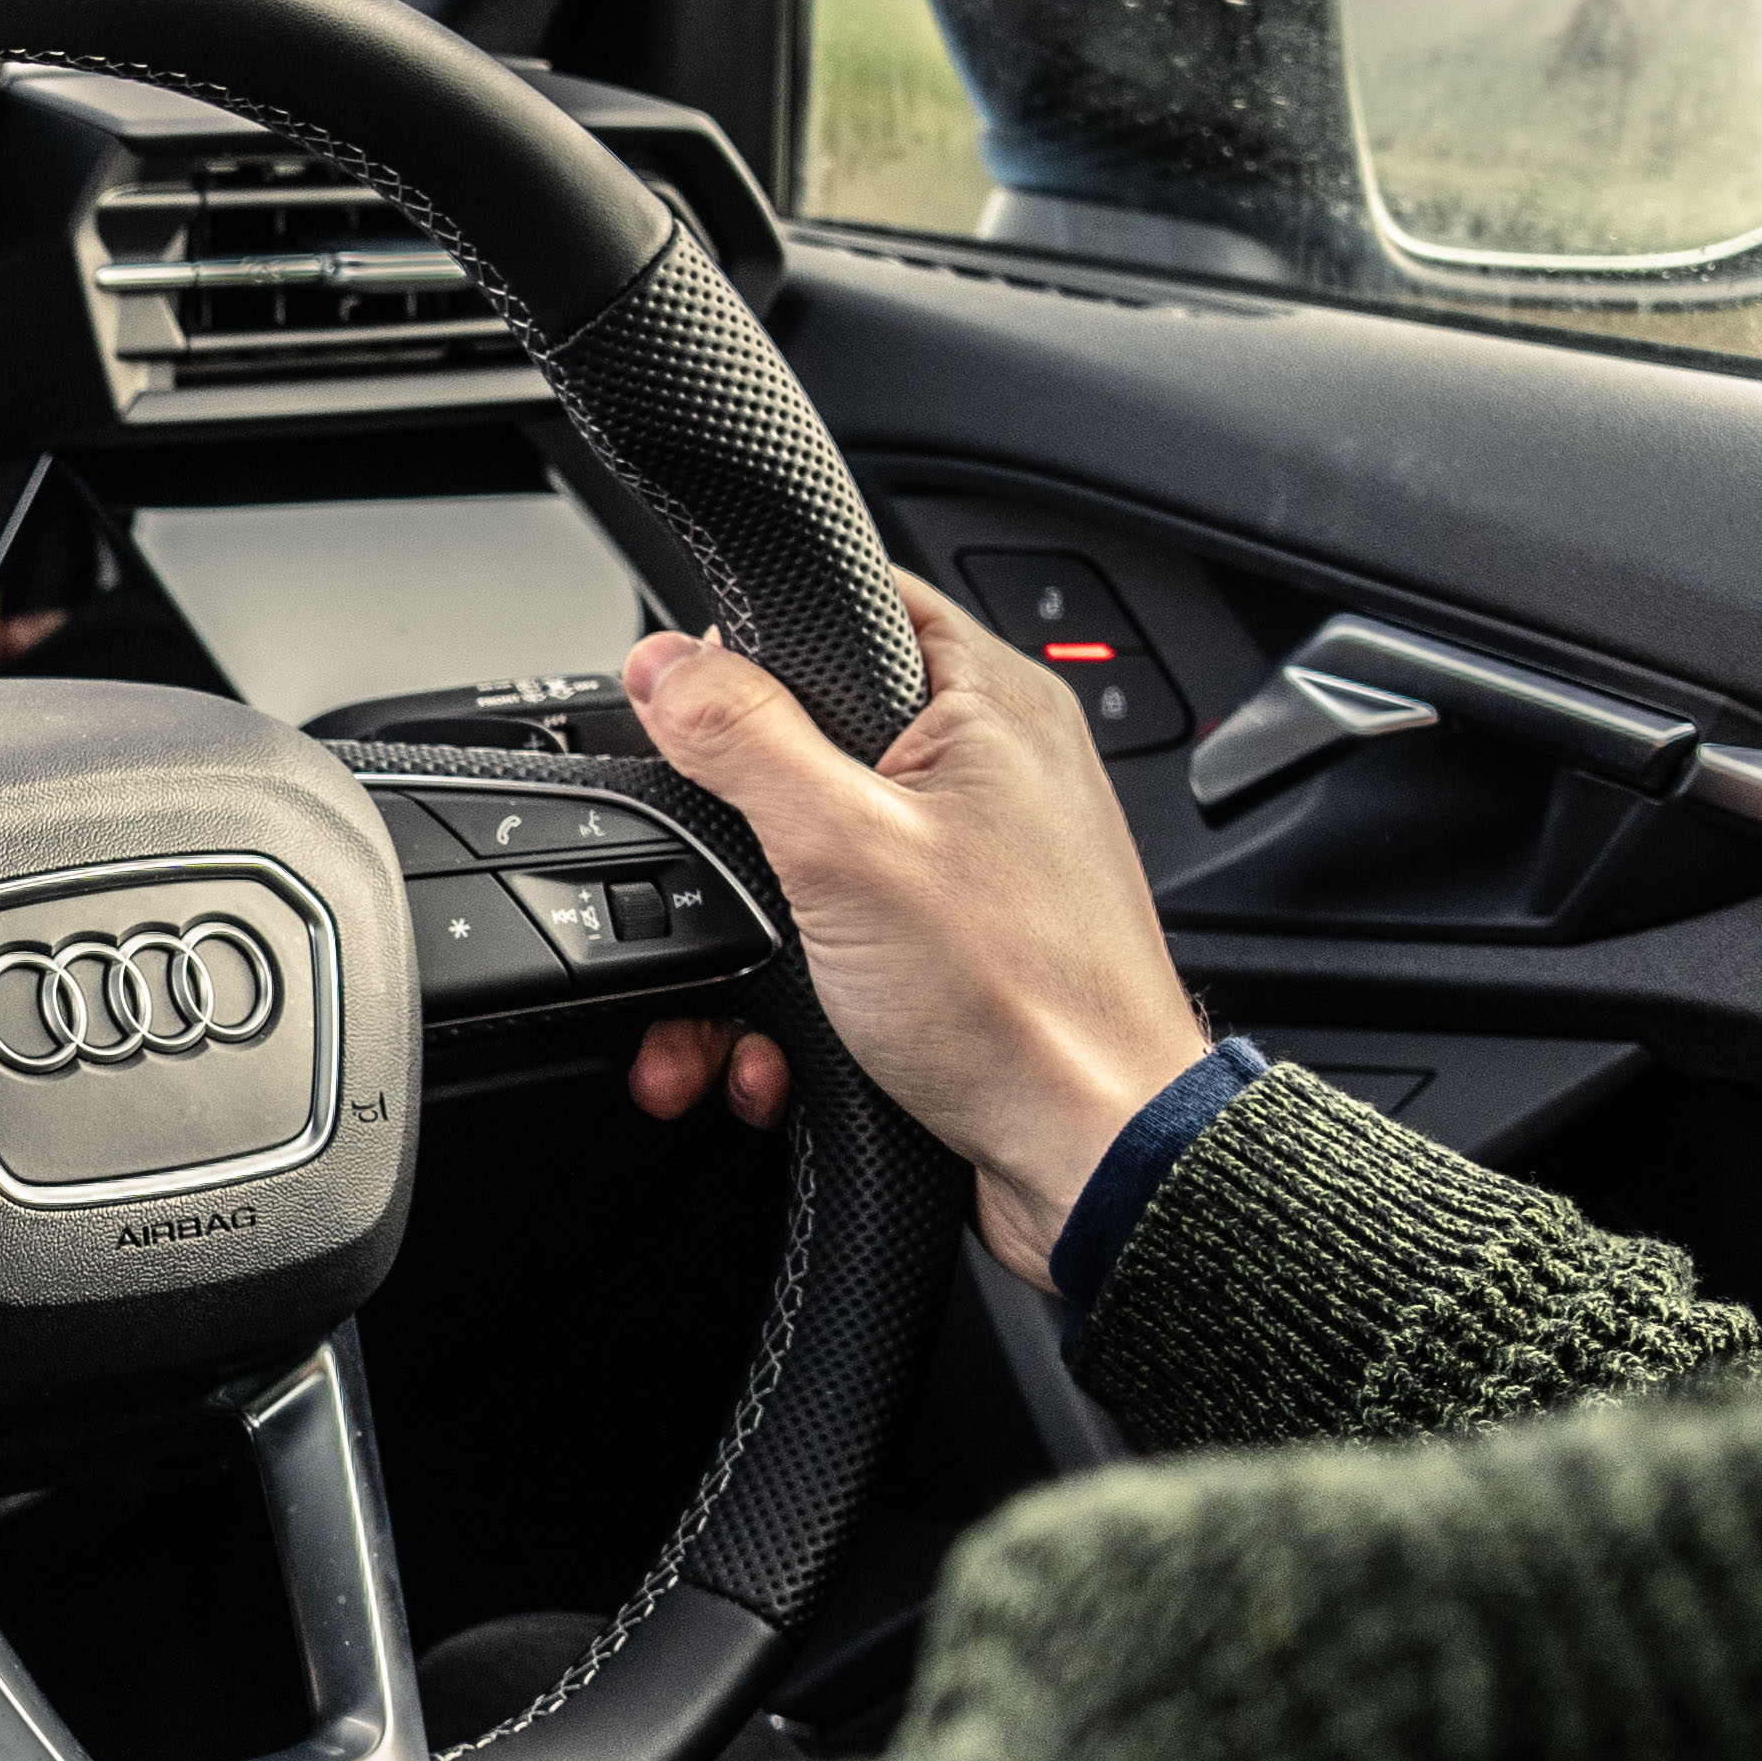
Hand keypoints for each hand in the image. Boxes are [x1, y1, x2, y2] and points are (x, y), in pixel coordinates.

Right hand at [609, 571, 1219, 1285]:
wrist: (1094, 1162)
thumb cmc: (1024, 1007)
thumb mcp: (843, 849)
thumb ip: (744, 740)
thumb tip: (667, 664)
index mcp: (990, 704)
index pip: (856, 599)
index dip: (757, 641)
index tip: (693, 705)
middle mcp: (994, 770)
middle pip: (811, 743)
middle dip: (734, 837)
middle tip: (716, 883)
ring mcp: (978, 861)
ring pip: (812, 861)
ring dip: (750, 943)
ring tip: (727, 1006)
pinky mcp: (960, 946)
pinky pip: (843, 940)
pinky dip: (794, 998)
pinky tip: (775, 1052)